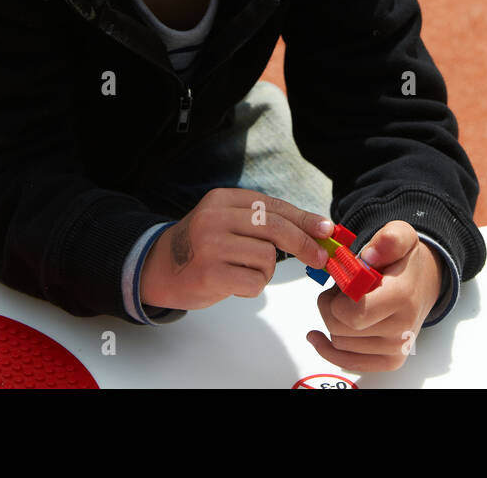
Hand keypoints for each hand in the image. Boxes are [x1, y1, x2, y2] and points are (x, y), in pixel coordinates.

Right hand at [140, 188, 331, 310]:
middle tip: (319, 258)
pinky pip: (255, 282)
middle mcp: (215, 217)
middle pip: (275, 227)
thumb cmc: (203, 246)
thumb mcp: (227, 222)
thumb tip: (316, 231)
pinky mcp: (209, 273)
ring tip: (244, 270)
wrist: (159, 268)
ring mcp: (210, 245)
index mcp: (222, 199)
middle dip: (303, 244)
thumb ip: (264, 223)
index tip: (326, 230)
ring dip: (265, 270)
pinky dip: (253, 286)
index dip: (303, 219)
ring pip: (267, 257)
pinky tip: (234, 282)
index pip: (273, 206)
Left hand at [306, 220, 443, 371]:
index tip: (341, 284)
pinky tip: (319, 336)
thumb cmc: (406, 262)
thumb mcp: (402, 235)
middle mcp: (401, 329)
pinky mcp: (390, 361)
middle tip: (341, 290)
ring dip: (334, 322)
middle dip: (330, 306)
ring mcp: (396, 349)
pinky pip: (347, 362)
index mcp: (401, 297)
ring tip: (349, 303)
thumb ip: (389, 239)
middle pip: (340, 329)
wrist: (424, 283)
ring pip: (339, 343)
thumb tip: (370, 255)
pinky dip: (329, 349)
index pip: (352, 315)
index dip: (335, 299)